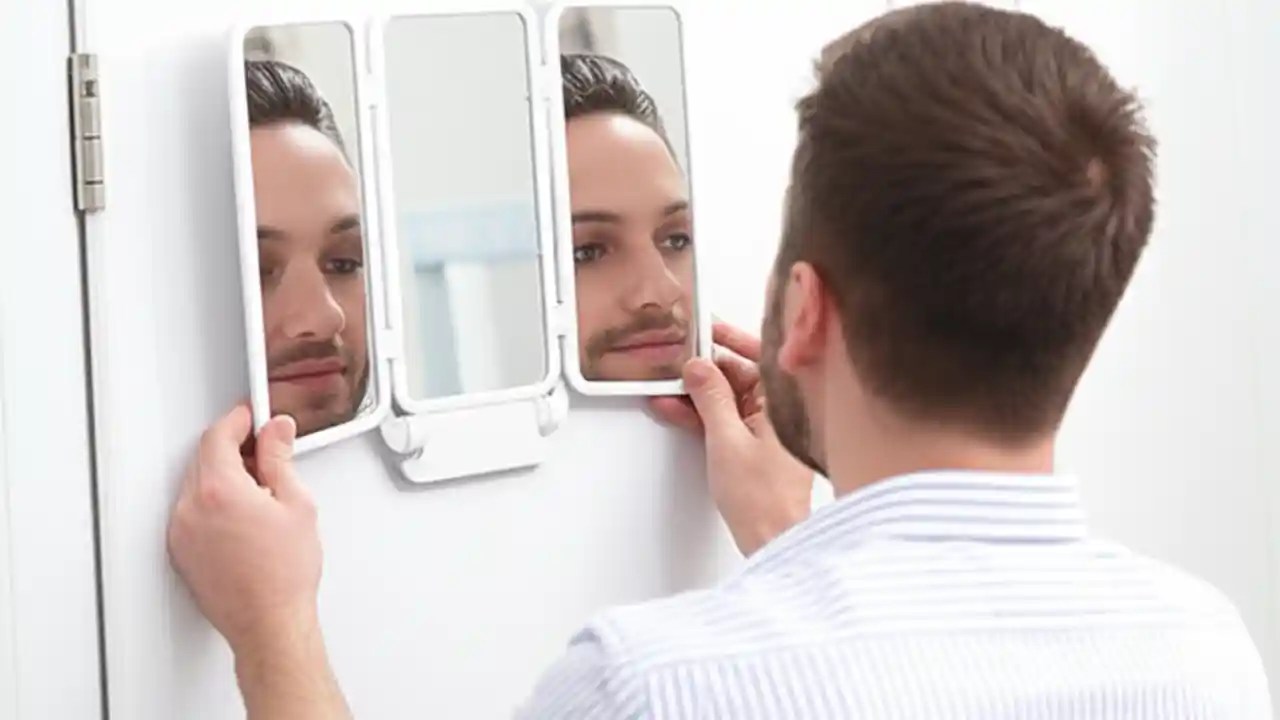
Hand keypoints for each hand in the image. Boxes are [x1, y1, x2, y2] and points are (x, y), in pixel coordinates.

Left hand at [167, 405, 321, 658]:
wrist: (269, 622)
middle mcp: (191, 508)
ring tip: (260, 493)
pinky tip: (243, 517)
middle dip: (233, 449)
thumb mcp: (296, 503)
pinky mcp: (181, 552)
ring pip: (196, 484)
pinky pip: (191, 512)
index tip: (252, 417)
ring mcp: (181, 532)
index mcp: (219, 490)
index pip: (219, 436)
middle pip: (204, 458)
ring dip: (222, 477)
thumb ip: (280, 459)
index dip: (239, 420)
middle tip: (265, 453)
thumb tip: (276, 432)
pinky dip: (211, 504)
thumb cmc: (284, 575)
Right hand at [650, 322, 813, 555]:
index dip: (728, 339)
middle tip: (674, 359)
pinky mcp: (759, 447)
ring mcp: (770, 429)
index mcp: (785, 401)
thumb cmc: (765, 501)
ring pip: (730, 398)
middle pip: (740, 374)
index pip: (757, 354)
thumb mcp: (727, 440)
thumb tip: (699, 367)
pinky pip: (729, 420)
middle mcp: (782, 411)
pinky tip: (676, 411)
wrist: (775, 542)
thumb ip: (711, 398)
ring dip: (698, 395)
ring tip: (666, 387)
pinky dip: (705, 417)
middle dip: (705, 369)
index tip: (703, 329)